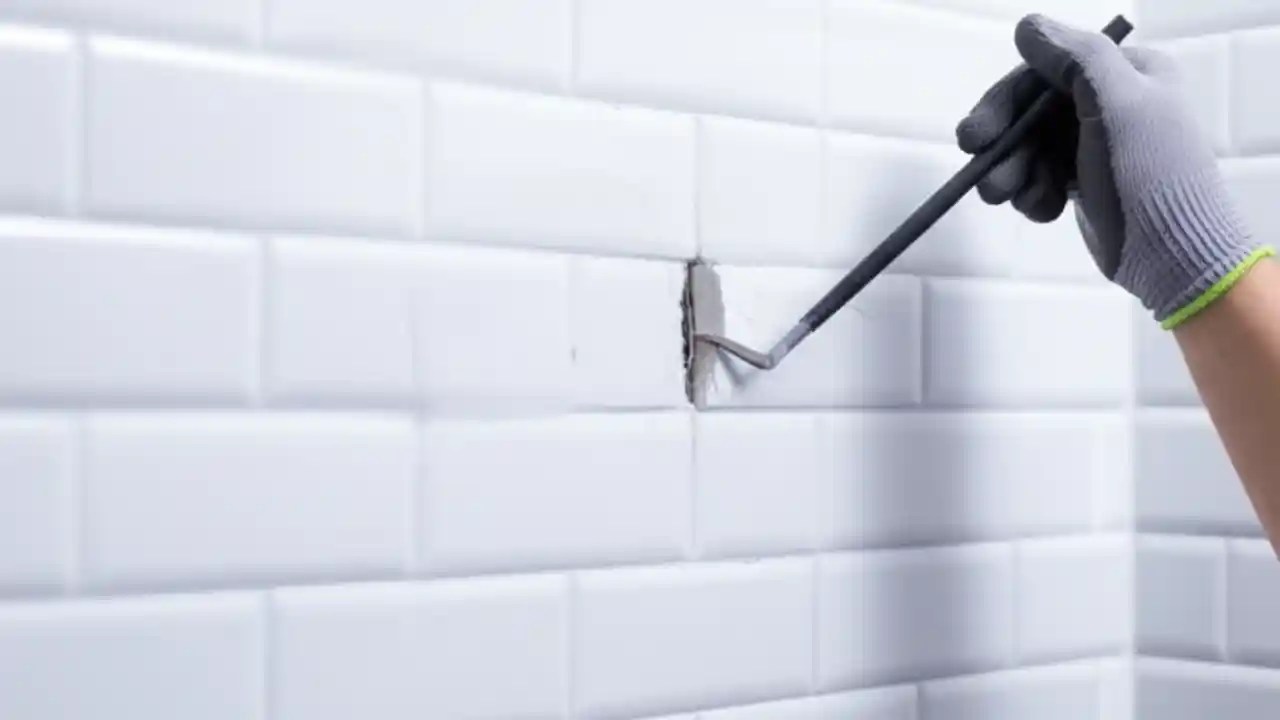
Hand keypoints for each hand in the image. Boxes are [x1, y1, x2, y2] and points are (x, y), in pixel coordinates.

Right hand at [957, 14, 1269, 327]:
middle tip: (980, 173)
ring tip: (1010, 198)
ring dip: (1015, 174)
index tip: (975, 137)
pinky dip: (1034, 195)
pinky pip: (1041, 178)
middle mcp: (1111, 102)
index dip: (1004, 102)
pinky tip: (1046, 210)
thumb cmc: (1148, 174)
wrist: (1173, 256)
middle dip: (1004, 146)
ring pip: (1030, 148)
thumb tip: (1028, 27)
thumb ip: (1075, 57)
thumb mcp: (1117, 103)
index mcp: (1127, 73)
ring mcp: (1096, 144)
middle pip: (1032, 112)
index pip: (1046, 72)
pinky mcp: (1085, 182)